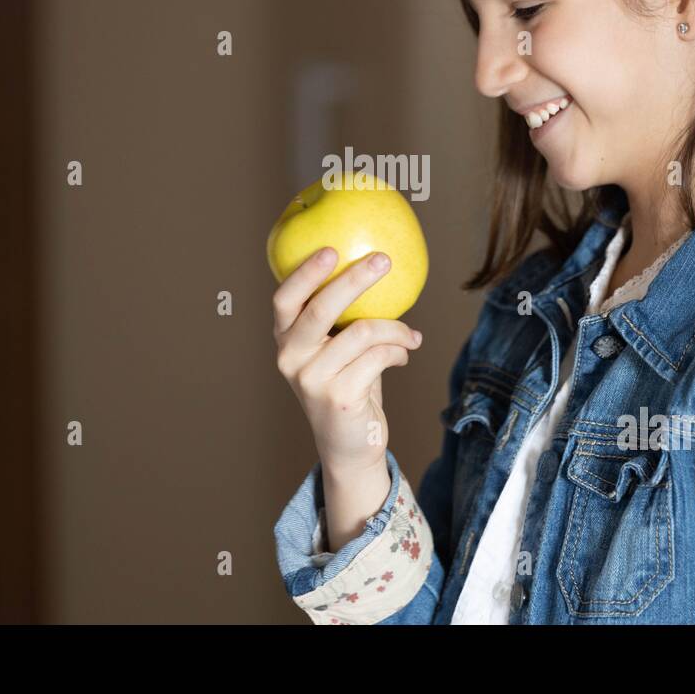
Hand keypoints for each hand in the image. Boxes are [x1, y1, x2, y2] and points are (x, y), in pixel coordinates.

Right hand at [273, 246, 423, 474]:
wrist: (350, 445)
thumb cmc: (348, 386)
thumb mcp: (336, 351)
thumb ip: (341, 319)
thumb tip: (373, 266)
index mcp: (285, 341)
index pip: (284, 299)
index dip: (304, 272)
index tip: (331, 248)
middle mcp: (291, 359)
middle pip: (320, 309)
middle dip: (354, 279)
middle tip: (383, 260)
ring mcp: (312, 380)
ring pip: (361, 332)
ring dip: (395, 328)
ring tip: (410, 334)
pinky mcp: (339, 397)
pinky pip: (378, 357)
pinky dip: (398, 350)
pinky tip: (405, 353)